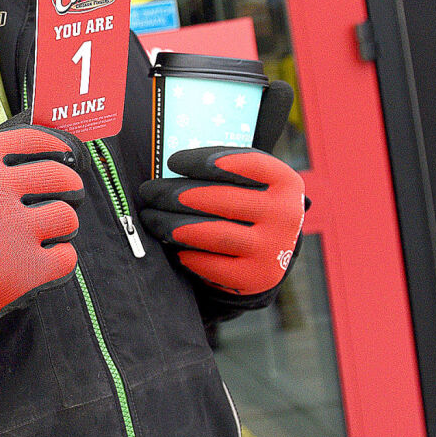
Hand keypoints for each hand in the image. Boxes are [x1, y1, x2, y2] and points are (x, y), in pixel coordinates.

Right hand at [0, 124, 83, 349]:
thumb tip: (48, 152)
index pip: (31, 140)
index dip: (57, 147)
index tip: (67, 155)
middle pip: (58, 177)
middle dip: (69, 187)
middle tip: (67, 195)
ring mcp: (9, 231)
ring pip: (67, 217)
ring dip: (63, 225)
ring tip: (48, 232)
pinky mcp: (22, 269)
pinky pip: (66, 256)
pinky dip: (60, 258)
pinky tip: (43, 260)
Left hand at [137, 147, 305, 296]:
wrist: (269, 253)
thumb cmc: (246, 207)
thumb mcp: (248, 184)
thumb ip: (222, 171)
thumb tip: (169, 166)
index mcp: (285, 182)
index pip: (248, 164)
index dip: (208, 160)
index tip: (174, 161)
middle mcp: (286, 214)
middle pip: (223, 199)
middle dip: (177, 194)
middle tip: (149, 191)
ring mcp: (274, 247)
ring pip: (214, 233)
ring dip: (173, 224)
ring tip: (151, 217)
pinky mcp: (257, 276)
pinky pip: (213, 264)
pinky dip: (188, 254)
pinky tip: (173, 245)